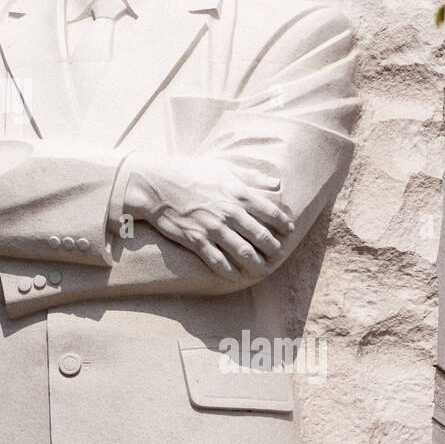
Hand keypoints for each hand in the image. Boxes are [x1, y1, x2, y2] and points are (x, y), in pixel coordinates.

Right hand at [122, 154, 293, 278]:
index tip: (289, 231)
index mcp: (238, 193)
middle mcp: (229, 212)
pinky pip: (218, 261)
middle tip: (279, 255)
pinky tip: (236, 277)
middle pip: (261, 237)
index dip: (284, 224)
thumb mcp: (223, 166)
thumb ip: (252, 176)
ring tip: (264, 270)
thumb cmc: (189, 172)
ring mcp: (213, 228)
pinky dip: (229, 272)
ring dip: (257, 264)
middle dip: (274, 249)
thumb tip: (277, 182)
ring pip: (244, 253)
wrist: (155, 184)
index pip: (271, 213)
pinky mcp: (196, 240)